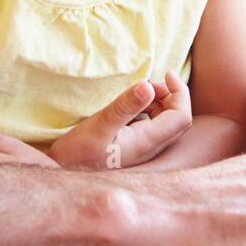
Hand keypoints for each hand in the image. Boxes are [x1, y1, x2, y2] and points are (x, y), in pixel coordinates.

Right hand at [47, 72, 191, 170]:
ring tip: (139, 90)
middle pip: (179, 119)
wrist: (63, 172)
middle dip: (171, 95)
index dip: (180, 92)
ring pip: (168, 122)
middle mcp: (151, 149)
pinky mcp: (136, 148)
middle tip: (148, 82)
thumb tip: (148, 86)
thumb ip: (125, 106)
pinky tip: (133, 105)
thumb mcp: (99, 124)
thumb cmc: (78, 151)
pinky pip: (155, 126)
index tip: (166, 73)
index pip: (182, 117)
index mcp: (147, 142)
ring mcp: (145, 150)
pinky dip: (151, 109)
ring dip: (161, 101)